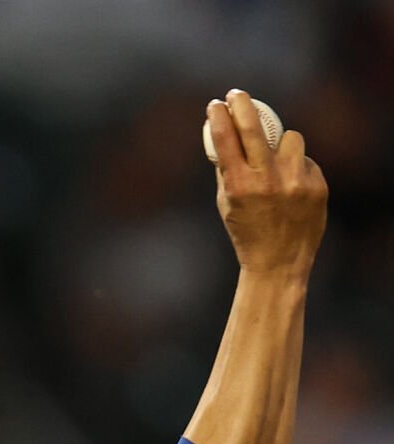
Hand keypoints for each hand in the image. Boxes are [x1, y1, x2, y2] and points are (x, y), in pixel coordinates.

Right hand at [206, 89, 327, 275]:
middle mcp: (267, 180)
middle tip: (237, 95)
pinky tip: (292, 190)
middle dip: (242, 106)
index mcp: (239, 186)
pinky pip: (306, 160)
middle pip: (255, 128)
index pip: (225, 140)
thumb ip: (227, 171)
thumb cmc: (247, 231)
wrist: (279, 261)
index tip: (215, 104)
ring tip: (278, 164)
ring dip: (282, 144)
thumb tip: (224, 137)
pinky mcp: (317, 185)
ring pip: (291, 138)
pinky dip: (298, 168)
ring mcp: (294, 181)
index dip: (219, 117)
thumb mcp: (227, 204)